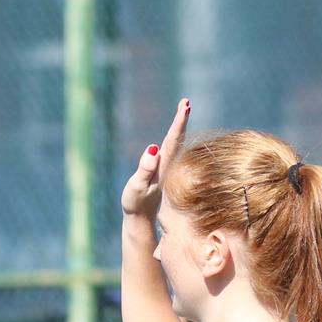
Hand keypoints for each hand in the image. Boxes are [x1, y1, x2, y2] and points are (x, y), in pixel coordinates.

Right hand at [120, 98, 190, 218]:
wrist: (140, 219)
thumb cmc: (136, 204)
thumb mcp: (138, 187)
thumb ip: (146, 169)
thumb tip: (153, 149)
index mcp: (164, 166)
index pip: (172, 140)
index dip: (179, 123)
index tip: (185, 106)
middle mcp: (168, 166)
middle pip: (176, 139)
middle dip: (181, 120)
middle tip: (186, 102)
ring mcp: (165, 170)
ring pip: (175, 145)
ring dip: (178, 127)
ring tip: (183, 111)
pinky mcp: (161, 174)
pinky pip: (171, 152)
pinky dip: (174, 139)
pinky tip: (175, 134)